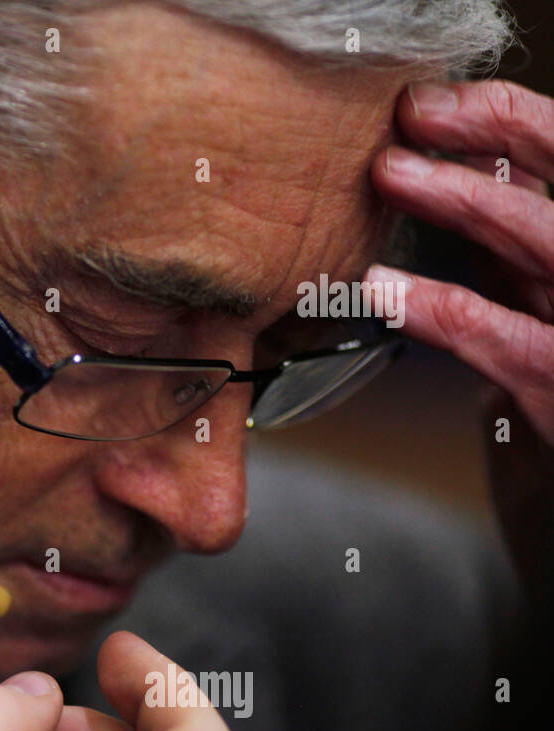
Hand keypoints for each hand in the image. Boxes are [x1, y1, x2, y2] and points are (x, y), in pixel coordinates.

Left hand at [368, 79, 553, 595]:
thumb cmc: (548, 432)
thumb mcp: (531, 338)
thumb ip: (506, 281)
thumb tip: (447, 222)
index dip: (505, 129)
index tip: (428, 108)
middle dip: (497, 135)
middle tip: (411, 114)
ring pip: (550, 245)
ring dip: (469, 202)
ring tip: (391, 170)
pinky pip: (515, 345)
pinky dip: (446, 310)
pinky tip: (382, 287)